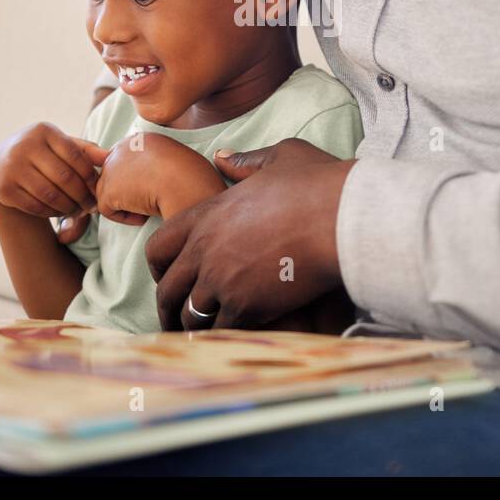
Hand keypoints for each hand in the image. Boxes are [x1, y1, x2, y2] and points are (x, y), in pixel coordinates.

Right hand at [0, 122, 98, 225]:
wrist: (0, 164)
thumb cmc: (42, 154)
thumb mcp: (61, 145)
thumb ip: (86, 151)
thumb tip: (111, 156)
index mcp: (44, 130)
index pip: (75, 156)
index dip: (90, 176)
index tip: (98, 190)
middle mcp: (25, 145)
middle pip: (64, 177)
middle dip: (82, 196)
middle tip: (91, 206)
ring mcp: (12, 167)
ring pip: (50, 195)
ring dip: (68, 207)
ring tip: (77, 210)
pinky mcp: (4, 188)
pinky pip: (36, 206)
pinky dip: (51, 212)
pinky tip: (59, 212)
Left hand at [84, 132, 225, 227]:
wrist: (187, 184)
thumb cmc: (194, 178)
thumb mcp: (176, 163)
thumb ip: (156, 166)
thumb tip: (148, 183)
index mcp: (142, 139)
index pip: (127, 159)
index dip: (137, 179)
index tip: (155, 189)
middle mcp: (123, 147)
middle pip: (114, 175)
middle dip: (128, 190)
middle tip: (152, 200)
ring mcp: (112, 167)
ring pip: (109, 192)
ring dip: (128, 204)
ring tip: (151, 208)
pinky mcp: (108, 189)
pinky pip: (107, 210)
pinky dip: (125, 218)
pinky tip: (145, 216)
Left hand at [145, 139, 355, 330]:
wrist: (340, 217)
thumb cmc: (316, 184)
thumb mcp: (280, 157)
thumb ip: (246, 161)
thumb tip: (222, 158)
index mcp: (208, 215)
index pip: (160, 246)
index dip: (159, 267)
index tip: (166, 278)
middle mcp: (205, 249)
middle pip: (167, 288)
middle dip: (167, 308)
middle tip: (174, 320)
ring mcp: (221, 280)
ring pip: (191, 315)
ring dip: (194, 326)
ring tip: (200, 337)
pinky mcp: (245, 306)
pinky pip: (221, 331)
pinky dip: (222, 337)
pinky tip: (228, 341)